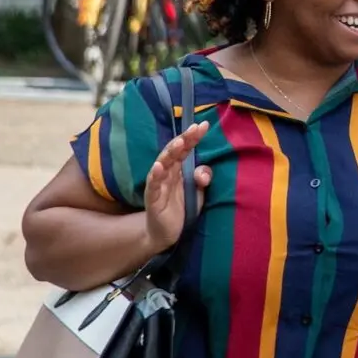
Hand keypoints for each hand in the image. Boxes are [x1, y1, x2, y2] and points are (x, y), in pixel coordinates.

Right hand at [143, 122, 211, 250]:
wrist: (166, 233)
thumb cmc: (182, 207)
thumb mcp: (197, 192)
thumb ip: (202, 178)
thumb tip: (204, 171)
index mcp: (178, 169)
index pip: (185, 149)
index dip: (193, 137)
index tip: (204, 125)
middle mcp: (167, 173)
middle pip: (173, 152)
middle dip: (184, 139)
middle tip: (194, 128)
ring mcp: (158, 184)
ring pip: (163, 164)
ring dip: (170, 153)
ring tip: (179, 142)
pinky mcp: (152, 198)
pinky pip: (153, 185)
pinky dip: (155, 175)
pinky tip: (158, 166)